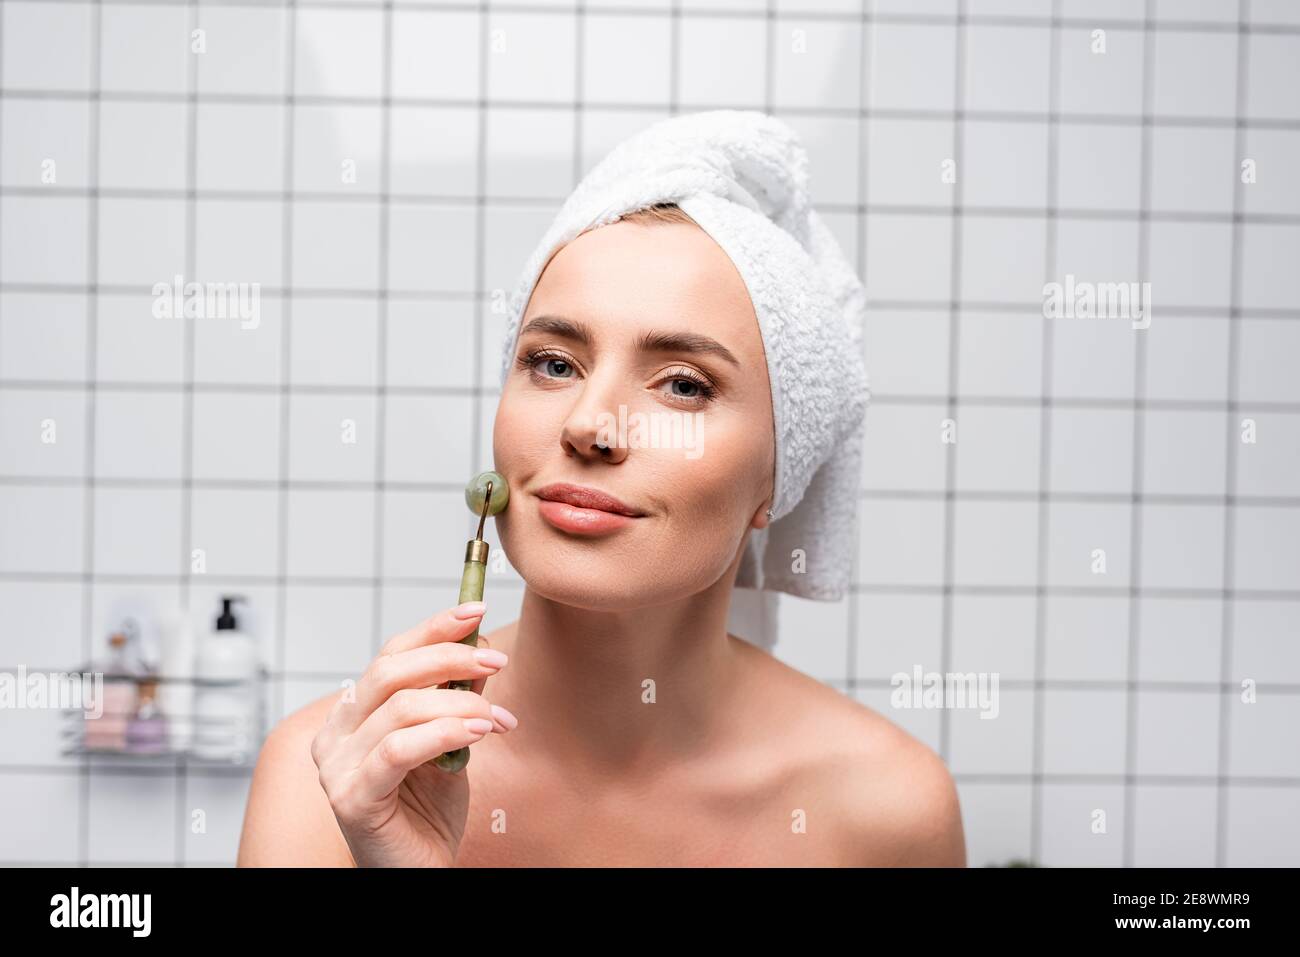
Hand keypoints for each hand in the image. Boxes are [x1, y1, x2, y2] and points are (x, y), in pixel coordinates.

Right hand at [310, 603, 515, 866]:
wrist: (418, 870)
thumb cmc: (428, 810)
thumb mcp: (449, 741)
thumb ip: (455, 699)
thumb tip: (480, 650)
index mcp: (353, 715)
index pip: (389, 655)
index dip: (432, 629)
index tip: (474, 611)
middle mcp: (335, 735)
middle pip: (390, 672)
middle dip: (450, 658)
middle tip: (496, 661)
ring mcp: (336, 767)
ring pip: (401, 708)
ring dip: (461, 704)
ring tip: (499, 717)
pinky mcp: (352, 798)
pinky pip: (400, 749)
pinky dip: (446, 733)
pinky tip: (480, 732)